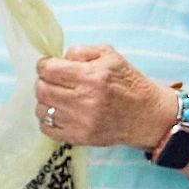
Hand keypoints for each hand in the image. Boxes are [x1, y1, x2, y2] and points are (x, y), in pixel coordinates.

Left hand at [33, 44, 176, 151]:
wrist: (147, 115)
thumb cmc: (128, 83)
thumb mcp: (110, 55)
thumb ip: (81, 51)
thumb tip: (59, 59)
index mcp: (91, 76)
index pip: (48, 70)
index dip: (44, 65)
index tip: (49, 66)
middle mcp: (84, 100)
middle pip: (41, 89)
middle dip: (43, 81)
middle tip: (54, 81)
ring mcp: (80, 121)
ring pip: (41, 109)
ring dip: (45, 101)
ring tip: (58, 97)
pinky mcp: (79, 137)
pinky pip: (47, 129)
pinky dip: (48, 119)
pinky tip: (60, 112)